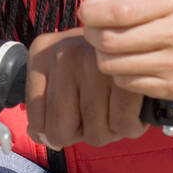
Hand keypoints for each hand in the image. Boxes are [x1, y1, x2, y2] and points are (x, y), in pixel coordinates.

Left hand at [26, 28, 148, 148]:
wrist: (135, 36)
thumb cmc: (96, 63)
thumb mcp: (62, 73)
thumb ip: (47, 105)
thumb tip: (41, 137)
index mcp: (41, 54)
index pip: (37, 122)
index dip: (58, 131)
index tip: (73, 114)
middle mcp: (63, 55)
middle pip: (61, 133)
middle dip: (82, 134)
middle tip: (96, 112)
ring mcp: (92, 63)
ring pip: (94, 134)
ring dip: (109, 130)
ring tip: (114, 105)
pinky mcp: (123, 73)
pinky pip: (122, 125)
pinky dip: (131, 125)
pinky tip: (132, 106)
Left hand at [71, 0, 172, 101]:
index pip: (119, 10)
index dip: (92, 11)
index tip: (86, 10)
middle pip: (112, 40)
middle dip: (91, 34)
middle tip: (91, 29)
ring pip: (114, 65)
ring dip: (101, 55)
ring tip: (108, 45)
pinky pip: (127, 84)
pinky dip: (118, 73)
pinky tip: (126, 62)